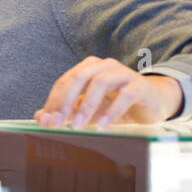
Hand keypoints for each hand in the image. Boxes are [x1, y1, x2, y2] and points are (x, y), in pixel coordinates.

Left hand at [35, 57, 181, 127]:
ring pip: (99, 83)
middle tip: (56, 123)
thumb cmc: (114, 105)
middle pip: (78, 78)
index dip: (53, 101)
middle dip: (65, 101)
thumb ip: (65, 111)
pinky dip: (111, 111)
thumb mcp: (87, 110)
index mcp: (87, 68)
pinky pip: (125, 95)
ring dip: (86, 105)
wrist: (150, 104)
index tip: (45, 121)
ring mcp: (123, 73)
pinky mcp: (140, 85)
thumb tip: (40, 118)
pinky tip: (102, 125)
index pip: (64, 82)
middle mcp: (103, 66)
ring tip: (78, 125)